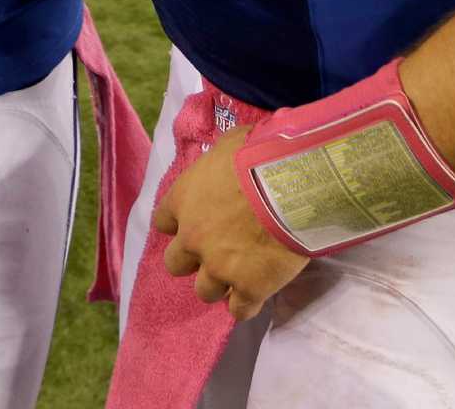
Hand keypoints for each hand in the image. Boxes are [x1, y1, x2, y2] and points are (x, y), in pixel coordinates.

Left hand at [152, 126, 309, 323]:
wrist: (291, 185)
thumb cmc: (259, 155)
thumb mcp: (231, 144)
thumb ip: (220, 158)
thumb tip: (229, 154)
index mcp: (183, 201)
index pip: (164, 222)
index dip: (180, 223)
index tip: (197, 221)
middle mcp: (193, 239)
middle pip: (175, 264)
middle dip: (193, 259)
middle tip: (217, 250)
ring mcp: (218, 268)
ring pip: (204, 291)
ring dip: (219, 284)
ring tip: (240, 274)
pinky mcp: (248, 289)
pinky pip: (239, 310)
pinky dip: (246, 303)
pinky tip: (257, 293)